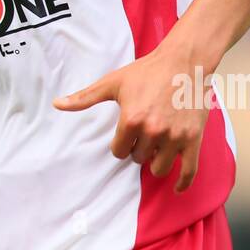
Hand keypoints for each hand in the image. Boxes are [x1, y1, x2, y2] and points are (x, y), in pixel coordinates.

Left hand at [52, 38, 211, 192]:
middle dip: (139, 150)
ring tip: (157, 147)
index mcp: (132, 119)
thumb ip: (84, 97)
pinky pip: (188, 171)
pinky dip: (182, 183)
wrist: (183, 62)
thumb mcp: (112, 83)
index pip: (119, 152)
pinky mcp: (193, 139)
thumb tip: (56, 104)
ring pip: (159, 168)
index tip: (126, 135)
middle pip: (138, 159)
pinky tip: (177, 188)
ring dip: (155, 162)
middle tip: (144, 134)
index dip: (120, 145)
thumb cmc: (146, 71)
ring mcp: (175, 137)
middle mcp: (153, 131)